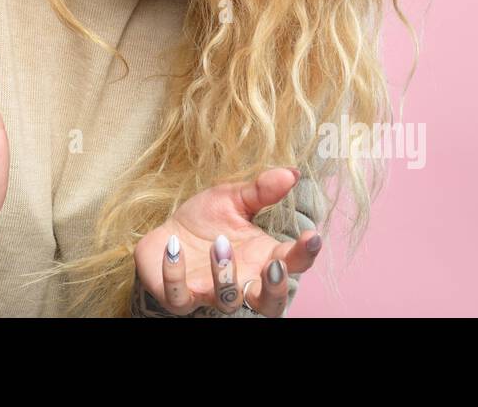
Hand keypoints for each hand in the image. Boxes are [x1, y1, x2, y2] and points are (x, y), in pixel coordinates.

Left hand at [132, 167, 322, 316]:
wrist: (166, 234)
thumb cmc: (205, 221)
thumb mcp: (234, 199)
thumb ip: (262, 190)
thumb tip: (291, 173)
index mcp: (262, 258)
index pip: (293, 263)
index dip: (306, 254)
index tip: (312, 236)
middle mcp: (243, 281)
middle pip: (271, 305)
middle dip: (277, 290)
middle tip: (275, 266)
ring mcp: (211, 292)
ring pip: (228, 301)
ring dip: (225, 274)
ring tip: (219, 243)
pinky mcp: (180, 296)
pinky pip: (179, 296)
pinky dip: (176, 274)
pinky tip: (174, 246)